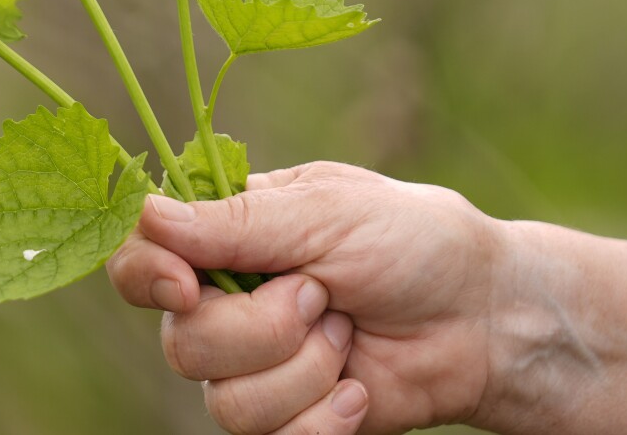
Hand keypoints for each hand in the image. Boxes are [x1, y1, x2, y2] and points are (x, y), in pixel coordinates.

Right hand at [107, 161, 502, 433]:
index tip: (186, 286)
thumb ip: (237, 221)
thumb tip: (146, 214)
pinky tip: (359, 391)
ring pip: (224, 399)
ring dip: (304, 371)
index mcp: (226, 236)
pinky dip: (323, 419)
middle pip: (181, 340)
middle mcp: (227, 303)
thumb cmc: (414, 242)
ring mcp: (255, 366)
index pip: (140, 259)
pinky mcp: (289, 419)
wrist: (485, 321)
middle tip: (325, 296)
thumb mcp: (329, 212)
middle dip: (263, 327)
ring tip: (349, 336)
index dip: (147, 277)